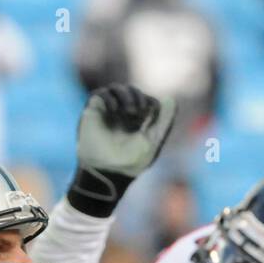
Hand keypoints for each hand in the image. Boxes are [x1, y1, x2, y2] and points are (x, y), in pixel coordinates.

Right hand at [67, 84, 176, 217]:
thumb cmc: (132, 162)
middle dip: (138, 97)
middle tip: (138, 112)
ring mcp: (106, 113)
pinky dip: (110, 98)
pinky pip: (100, 94)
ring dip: (126, 95)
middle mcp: (121, 116)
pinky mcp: (93, 112)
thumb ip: (164, 121)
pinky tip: (114, 110)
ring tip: (130, 110)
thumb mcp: (154, 140)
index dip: (150, 103)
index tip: (151, 115)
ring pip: (116, 89)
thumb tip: (170, 99)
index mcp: (136, 122)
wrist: (109, 173)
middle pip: (132, 92)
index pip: (146, 100)